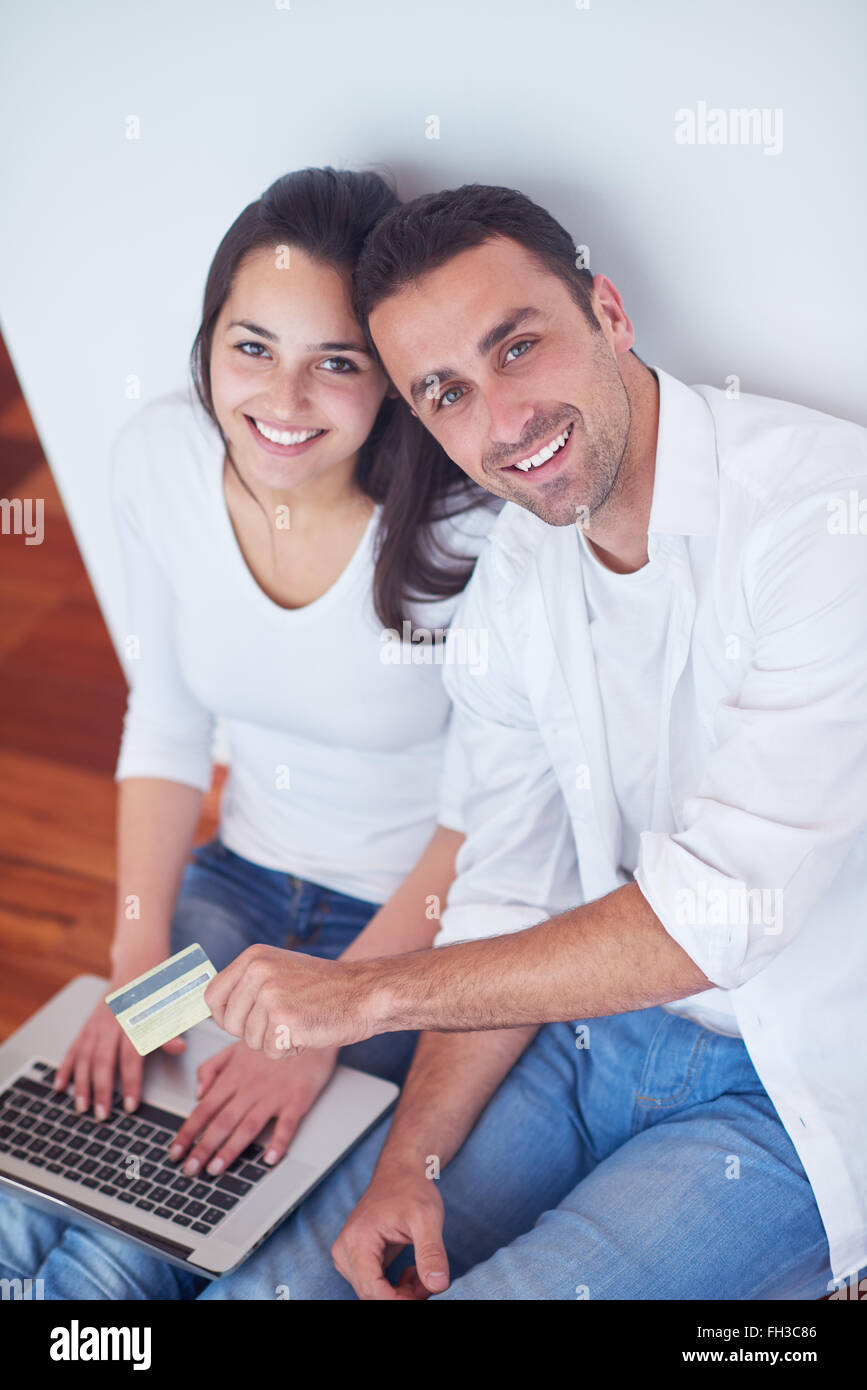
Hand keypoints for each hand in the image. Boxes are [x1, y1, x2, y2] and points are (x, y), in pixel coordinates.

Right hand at [53, 969, 186, 1119]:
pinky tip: (59, 1086)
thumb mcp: (171, 1007)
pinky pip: (74, 1048)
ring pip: (85, 1057)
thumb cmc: (159, 990)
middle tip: (102, 1116)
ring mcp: (97, 1023)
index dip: (130, 1083)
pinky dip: (66, 1067)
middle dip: (101, 1090)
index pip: (131, 1057)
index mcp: (134, 1020)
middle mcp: (112, 1022)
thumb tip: (179, 1049)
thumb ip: (171, 1030)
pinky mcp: (88, 1024)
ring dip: (81, 1084)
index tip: (130, 1106)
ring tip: (81, 1108)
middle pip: (103, 1061)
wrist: (139, 963)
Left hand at [167, 1040, 338, 1175]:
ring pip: (248, 1127)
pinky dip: (278, 1143)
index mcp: (234, 1076)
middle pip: (222, 1121)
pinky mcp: (297, 1099)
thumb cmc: (272, 1039)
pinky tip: (269, 1159)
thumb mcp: (236, 1046)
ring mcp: (274, 1094)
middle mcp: (250, 1087)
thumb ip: (213, 1068)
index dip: (188, 1131)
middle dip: (203, 1148)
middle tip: (189, 1170)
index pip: (204, 1108)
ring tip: (216, 1170)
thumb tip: (197, 1093)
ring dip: (230, 1150)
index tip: (175, 1151)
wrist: (306, 1026)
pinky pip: (286, 1125)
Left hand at [205, 944, 379, 1059]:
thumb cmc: (325, 987)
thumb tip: (214, 1011)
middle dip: (253, 1032)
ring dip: (273, 1041)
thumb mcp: (279, 970)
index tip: (240, 1020)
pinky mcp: (285, 1021)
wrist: (363, 993)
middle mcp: (258, 972)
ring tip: (299, 1021)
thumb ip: (247, 985)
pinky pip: (270, 1052)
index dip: (223, 1015)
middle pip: (230, 1023)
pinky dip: (288, 1050)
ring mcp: (271, 996)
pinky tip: (307, 1032)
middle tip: (283, 1019)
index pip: (212, 995)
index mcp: (254, 958)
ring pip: (250, 1041)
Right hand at [331, 1161, 449, 1300]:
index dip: (400, 1300)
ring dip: (400, 1294)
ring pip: (372, 1293)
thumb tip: (438, 1285)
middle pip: (371, 1295)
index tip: (426, 1293)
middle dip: (403, 1297)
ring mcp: (348, 1255)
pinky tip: (412, 1272)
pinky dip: (395, 1287)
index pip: (372, 1290)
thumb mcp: (427, 1218)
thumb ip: (431, 1253)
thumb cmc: (410, 1189)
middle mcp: (345, 1250)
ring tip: (422, 1273)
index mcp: (357, 1240)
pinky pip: (373, 1286)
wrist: (400, 1172)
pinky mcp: (356, 1258)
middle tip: (429, 1281)